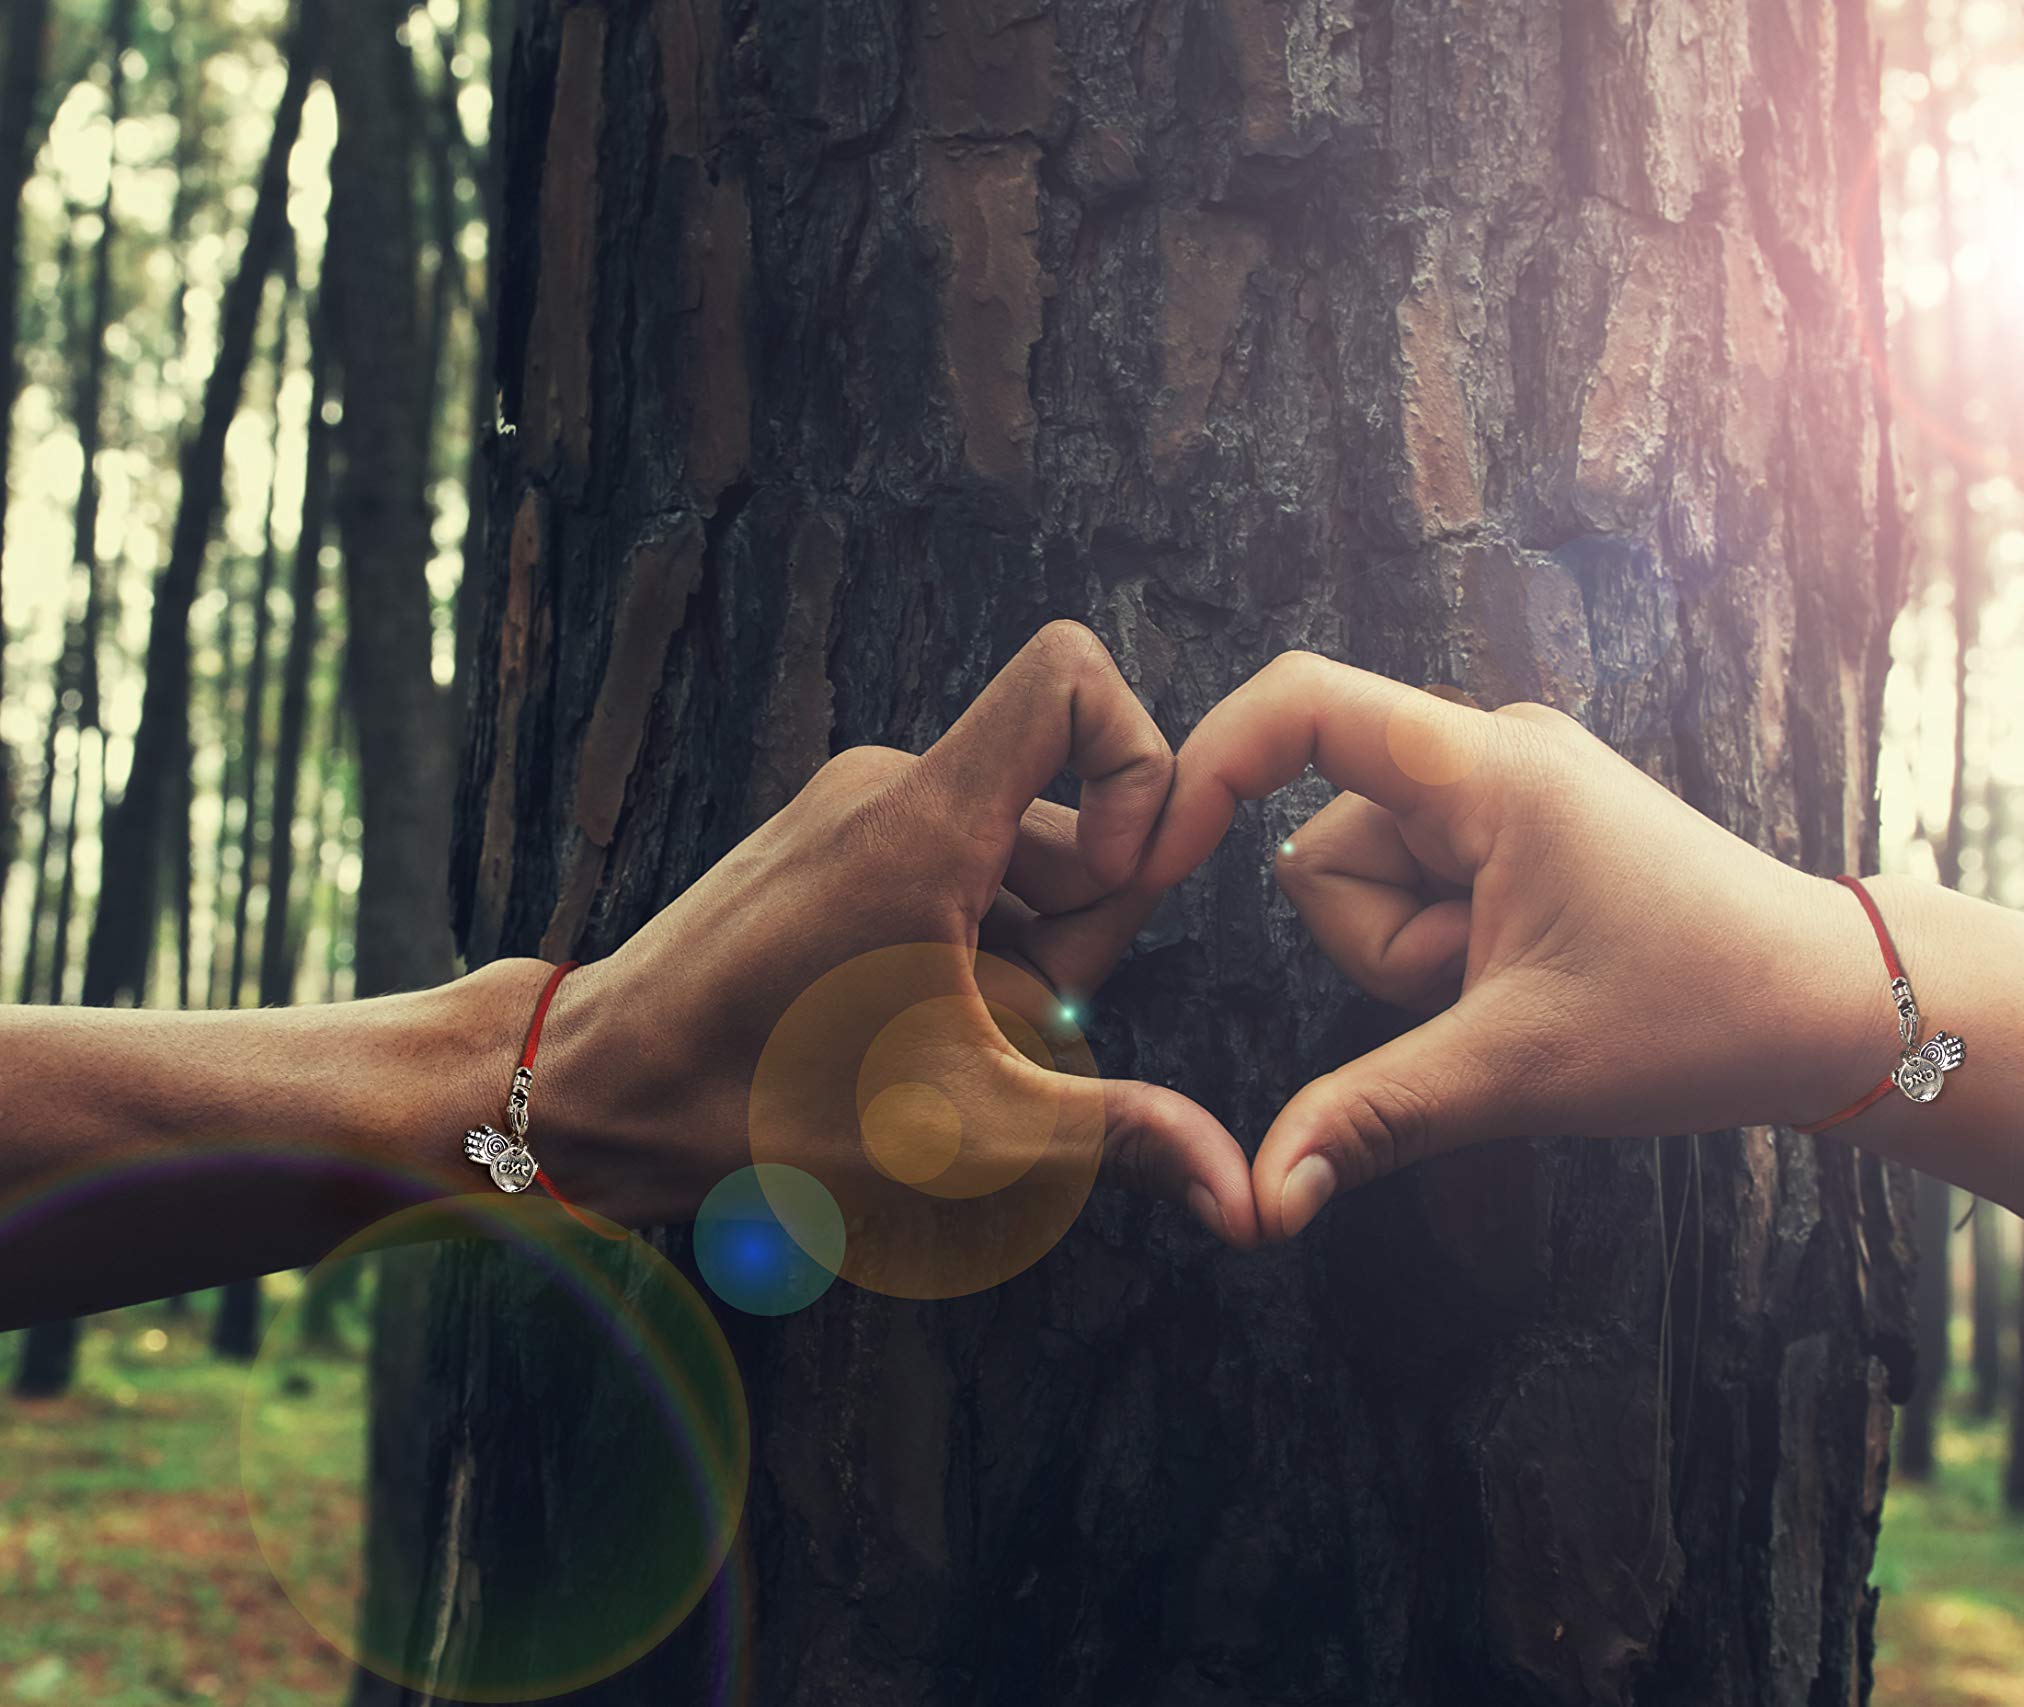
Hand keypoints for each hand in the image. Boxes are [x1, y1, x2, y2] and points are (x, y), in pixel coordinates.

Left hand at [535, 622, 1256, 1271]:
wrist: (592, 1093)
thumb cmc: (752, 1105)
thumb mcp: (961, 1134)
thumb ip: (1117, 1140)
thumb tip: (1246, 1200)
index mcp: (926, 820)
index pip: (1070, 675)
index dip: (1140, 762)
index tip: (1120, 880)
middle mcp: (892, 788)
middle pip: (1069, 816)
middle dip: (1077, 937)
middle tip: (1006, 1033)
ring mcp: (858, 814)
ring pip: (1016, 861)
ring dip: (1025, 962)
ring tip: (947, 1051)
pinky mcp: (834, 847)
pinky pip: (956, 873)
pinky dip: (971, 954)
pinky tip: (916, 1038)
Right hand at [1138, 652, 1886, 1239]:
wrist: (1835, 1011)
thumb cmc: (1703, 1014)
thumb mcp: (1517, 1070)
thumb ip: (1368, 1119)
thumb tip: (1257, 1203)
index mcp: (1488, 770)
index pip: (1302, 703)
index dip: (1207, 765)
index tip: (1158, 860)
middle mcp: (1490, 755)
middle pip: (1325, 843)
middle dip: (1382, 945)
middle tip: (1493, 987)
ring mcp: (1507, 794)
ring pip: (1366, 882)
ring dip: (1416, 959)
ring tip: (1523, 988)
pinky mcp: (1520, 834)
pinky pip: (1420, 891)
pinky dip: (1447, 953)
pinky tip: (1532, 980)